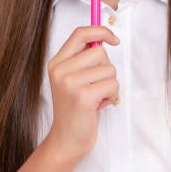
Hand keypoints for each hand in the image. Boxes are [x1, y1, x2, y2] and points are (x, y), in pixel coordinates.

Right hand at [46, 25, 120, 160]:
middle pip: (100, 52)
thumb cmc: (76, 109)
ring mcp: (70, 83)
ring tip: (98, 97)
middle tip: (96, 86)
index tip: (114, 39)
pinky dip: (112, 95)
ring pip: (109, 69)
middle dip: (106, 69)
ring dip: (110, 84)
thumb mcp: (72, 79)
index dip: (100, 31)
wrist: (67, 140)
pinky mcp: (83, 97)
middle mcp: (60, 70)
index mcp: (56, 63)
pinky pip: (112, 84)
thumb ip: (83, 59)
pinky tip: (100, 105)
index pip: (80, 34)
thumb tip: (105, 38)